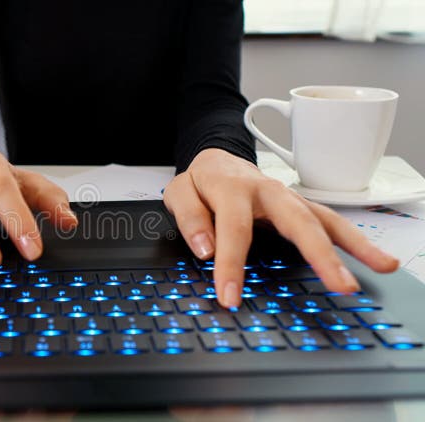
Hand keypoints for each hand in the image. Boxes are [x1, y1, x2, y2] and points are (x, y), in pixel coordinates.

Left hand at [163, 148, 398, 307]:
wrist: (217, 160)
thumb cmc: (201, 182)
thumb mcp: (179, 192)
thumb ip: (189, 218)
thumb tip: (206, 249)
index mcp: (233, 188)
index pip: (234, 230)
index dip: (231, 265)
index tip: (230, 296)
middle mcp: (269, 192)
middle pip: (298, 222)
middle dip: (320, 254)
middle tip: (340, 284)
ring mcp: (290, 199)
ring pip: (325, 220)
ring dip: (354, 245)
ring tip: (381, 267)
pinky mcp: (302, 208)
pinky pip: (331, 223)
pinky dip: (355, 240)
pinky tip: (376, 259)